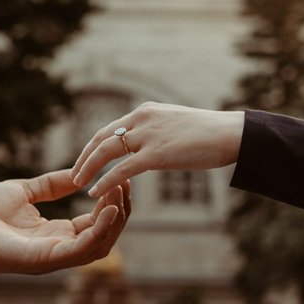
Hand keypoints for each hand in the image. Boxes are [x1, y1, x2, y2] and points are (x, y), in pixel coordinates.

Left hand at [0, 170, 129, 273]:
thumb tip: (78, 174)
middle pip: (104, 238)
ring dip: (115, 220)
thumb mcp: (24, 191)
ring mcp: (52, 258)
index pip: (96, 225)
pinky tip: (110, 207)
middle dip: (121, 212)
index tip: (120, 179)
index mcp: (55, 236)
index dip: (112, 203)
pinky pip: (80, 248)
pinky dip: (100, 229)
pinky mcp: (42, 260)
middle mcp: (58, 250)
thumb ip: (52, 185)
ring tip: (121, 191)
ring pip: (99, 245)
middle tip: (127, 183)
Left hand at [70, 102, 244, 198]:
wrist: (230, 133)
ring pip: (106, 151)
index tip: (84, 161)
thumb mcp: (175, 126)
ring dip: (88, 168)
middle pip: (101, 138)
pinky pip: (123, 169)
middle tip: (73, 175)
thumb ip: (157, 133)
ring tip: (77, 184)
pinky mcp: (157, 154)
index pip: (109, 128)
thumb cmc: (209, 133)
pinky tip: (94, 192)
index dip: (93, 146)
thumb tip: (148, 148)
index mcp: (145, 112)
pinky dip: (105, 181)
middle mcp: (142, 119)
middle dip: (84, 157)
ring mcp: (149, 135)